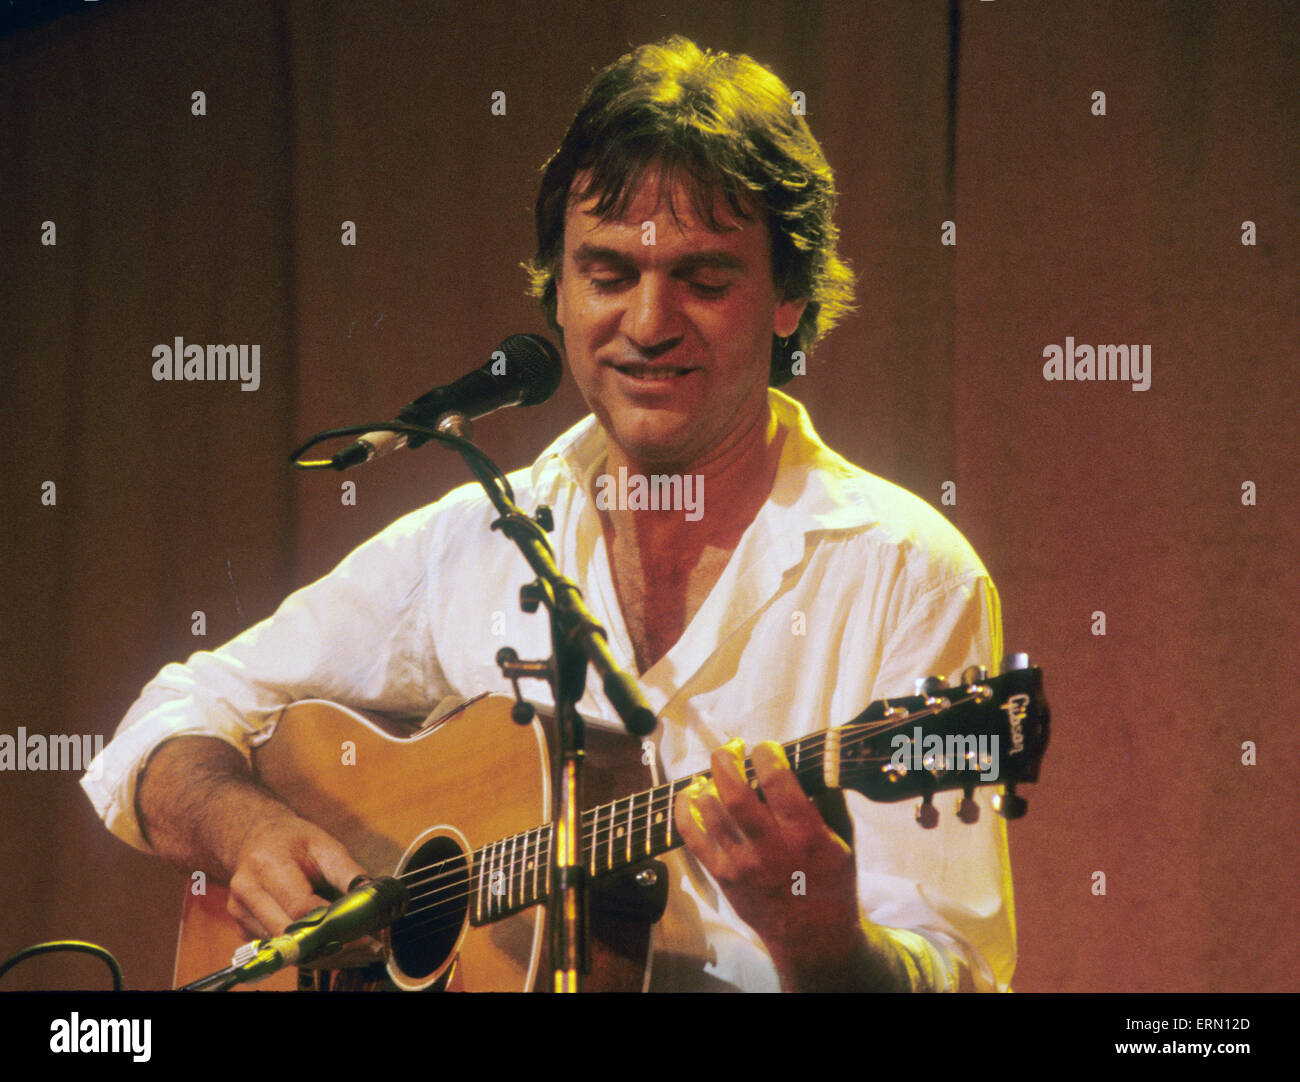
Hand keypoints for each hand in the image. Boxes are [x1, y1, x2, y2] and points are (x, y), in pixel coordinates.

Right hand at [225, 807, 369, 941]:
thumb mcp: (326, 845)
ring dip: (313, 950)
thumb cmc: (295, 840)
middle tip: (357, 944)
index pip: (299, 907)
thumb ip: (349, 873)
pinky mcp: (240, 927)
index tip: (360, 933)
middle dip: (324, 943)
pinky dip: (299, 949)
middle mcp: (247, 890)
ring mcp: (239, 912)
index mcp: (268, 864)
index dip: (330, 924)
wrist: (258, 837)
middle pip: (288, 934)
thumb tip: (371, 900)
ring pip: (281, 947)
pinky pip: (273, 948)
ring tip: (343, 942)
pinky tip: (319, 940)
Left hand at [674, 738, 907, 990]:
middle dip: (727, 759)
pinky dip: (685, 809)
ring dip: (707, 781)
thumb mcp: (844, 839)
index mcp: (806, 834)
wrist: (813, 939)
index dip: (766, 753)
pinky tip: (690, 793)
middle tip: (731, 748)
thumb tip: (813, 760)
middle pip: (735, 792)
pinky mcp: (722, 876)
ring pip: (709, 810)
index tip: (766, 748)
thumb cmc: (831, 883)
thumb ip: (828, 799)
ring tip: (715, 772)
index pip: (777, 781)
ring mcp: (741, 864)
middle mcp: (770, 848)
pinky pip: (691, 836)